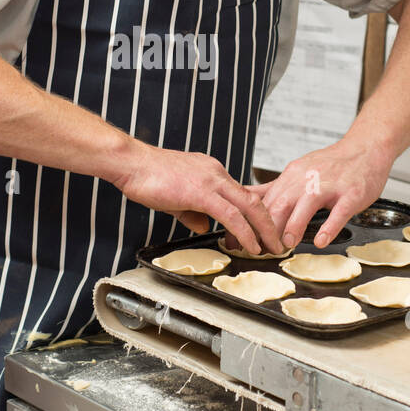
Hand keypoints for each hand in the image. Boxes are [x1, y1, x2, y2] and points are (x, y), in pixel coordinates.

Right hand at [112, 142, 284, 255]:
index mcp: (211, 171)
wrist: (131, 163)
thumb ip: (192, 212)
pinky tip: (251, 246)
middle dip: (269, 222)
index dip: (255, 213)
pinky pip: (231, 216)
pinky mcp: (202, 192)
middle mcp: (216, 173)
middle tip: (278, 241)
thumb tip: (203, 227)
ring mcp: (211, 181)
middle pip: (253, 199)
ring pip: (249, 206)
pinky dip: (245, 232)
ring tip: (272, 247)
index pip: (241, 193)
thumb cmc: (146, 176)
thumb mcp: (174, 198)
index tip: (263, 229)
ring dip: (264, 230)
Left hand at [252, 138, 395, 248]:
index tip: (248, 240)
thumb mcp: (298, 172)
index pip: (266, 201)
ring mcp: (330, 185)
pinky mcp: (351, 193)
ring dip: (294, 226)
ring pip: (306, 204)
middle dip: (269, 228)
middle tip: (265, 248)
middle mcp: (307, 179)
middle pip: (281, 203)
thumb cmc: (331, 165)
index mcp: (292, 176)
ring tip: (286, 245)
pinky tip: (321, 241)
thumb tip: (246, 199)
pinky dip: (329, 227)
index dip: (254, 222)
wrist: (365, 148)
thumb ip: (275, 188)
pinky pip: (339, 211)